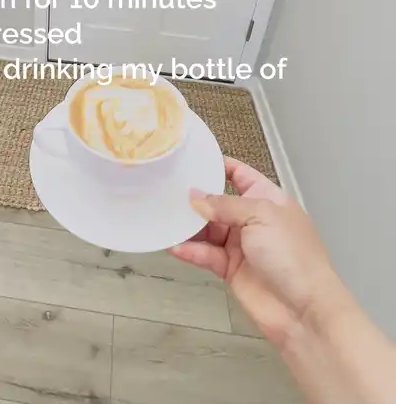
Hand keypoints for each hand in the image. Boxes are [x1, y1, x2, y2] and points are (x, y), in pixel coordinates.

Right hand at [169, 157, 341, 346]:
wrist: (304, 310)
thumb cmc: (290, 253)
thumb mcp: (260, 216)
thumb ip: (225, 205)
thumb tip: (194, 196)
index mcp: (266, 199)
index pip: (239, 174)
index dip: (217, 165)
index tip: (189, 158)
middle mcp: (251, 219)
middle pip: (217, 202)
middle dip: (195, 197)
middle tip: (164, 191)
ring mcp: (240, 245)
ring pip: (208, 229)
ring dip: (189, 226)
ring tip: (164, 219)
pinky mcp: (230, 269)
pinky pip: (206, 254)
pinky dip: (191, 250)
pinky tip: (174, 246)